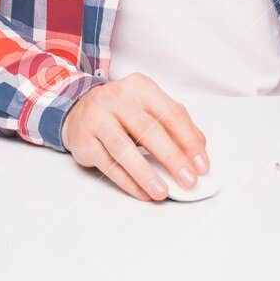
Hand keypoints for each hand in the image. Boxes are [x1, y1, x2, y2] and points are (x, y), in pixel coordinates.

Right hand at [63, 73, 209, 201]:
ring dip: (146, 173)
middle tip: (188, 180)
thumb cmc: (120, 111)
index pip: (171, 113)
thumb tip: (198, 150)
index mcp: (141, 88)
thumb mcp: (148, 108)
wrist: (78, 109)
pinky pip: (108, 164)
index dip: (189, 140)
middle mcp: (117, 99)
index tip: (201, 164)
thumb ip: (174, 124)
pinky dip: (127, 182)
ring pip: (124, 149)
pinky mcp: (83, 140)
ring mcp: (97, 118)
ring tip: (162, 191)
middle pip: (149, 130)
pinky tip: (142, 192)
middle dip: (172, 158)